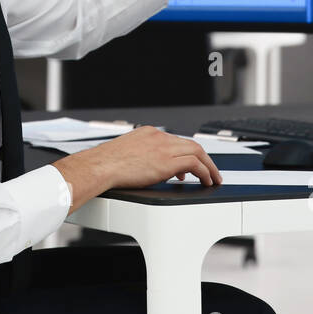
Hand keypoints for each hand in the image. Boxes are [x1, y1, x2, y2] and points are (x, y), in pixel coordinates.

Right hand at [95, 125, 222, 187]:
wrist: (99, 166)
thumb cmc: (105, 164)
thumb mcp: (126, 153)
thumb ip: (141, 157)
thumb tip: (148, 169)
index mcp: (148, 133)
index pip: (176, 140)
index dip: (186, 153)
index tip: (189, 166)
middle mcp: (158, 137)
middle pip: (191, 143)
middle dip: (204, 158)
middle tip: (210, 171)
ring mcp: (163, 147)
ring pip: (197, 151)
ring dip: (208, 166)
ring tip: (212, 178)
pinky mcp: (166, 161)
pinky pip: (194, 164)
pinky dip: (204, 172)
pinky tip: (205, 181)